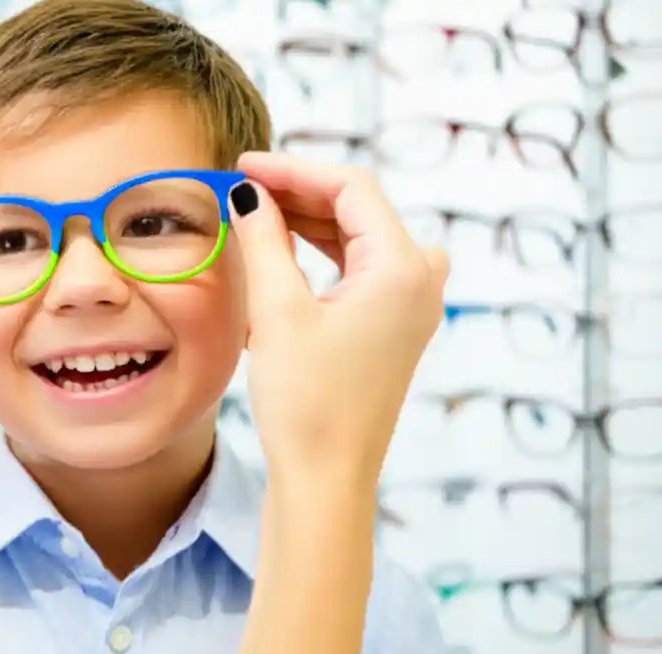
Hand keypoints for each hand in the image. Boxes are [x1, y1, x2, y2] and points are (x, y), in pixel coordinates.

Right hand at [227, 153, 447, 486]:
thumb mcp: (277, 311)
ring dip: (307, 221)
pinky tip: (281, 248)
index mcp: (403, 268)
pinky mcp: (393, 326)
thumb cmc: (307, 403)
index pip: (350, 188)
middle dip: (298, 192)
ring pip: (357, 237)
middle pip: (357, 209)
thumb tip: (248, 195)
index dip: (293, 169)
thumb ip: (264, 241)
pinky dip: (319, 252)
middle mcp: (420, 279)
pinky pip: (358, 268)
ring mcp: (410, 304)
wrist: (326, 477)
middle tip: (241, 186)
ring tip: (254, 211)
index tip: (243, 166)